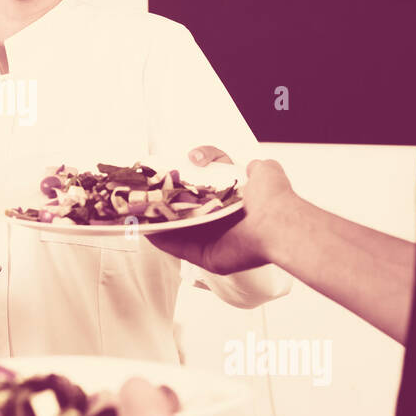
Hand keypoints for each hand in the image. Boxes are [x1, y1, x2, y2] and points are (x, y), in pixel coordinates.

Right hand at [148, 154, 295, 274]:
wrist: (276, 224)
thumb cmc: (272, 198)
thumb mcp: (265, 171)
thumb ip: (255, 167)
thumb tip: (251, 165)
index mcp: (234, 204)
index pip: (209, 189)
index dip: (194, 175)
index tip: (189, 159)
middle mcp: (222, 223)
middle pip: (189, 211)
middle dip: (169, 202)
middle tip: (149, 191)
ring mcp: (213, 241)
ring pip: (179, 230)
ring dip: (159, 220)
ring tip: (139, 207)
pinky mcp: (206, 256)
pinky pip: (178, 248)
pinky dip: (161, 239)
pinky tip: (144, 227)